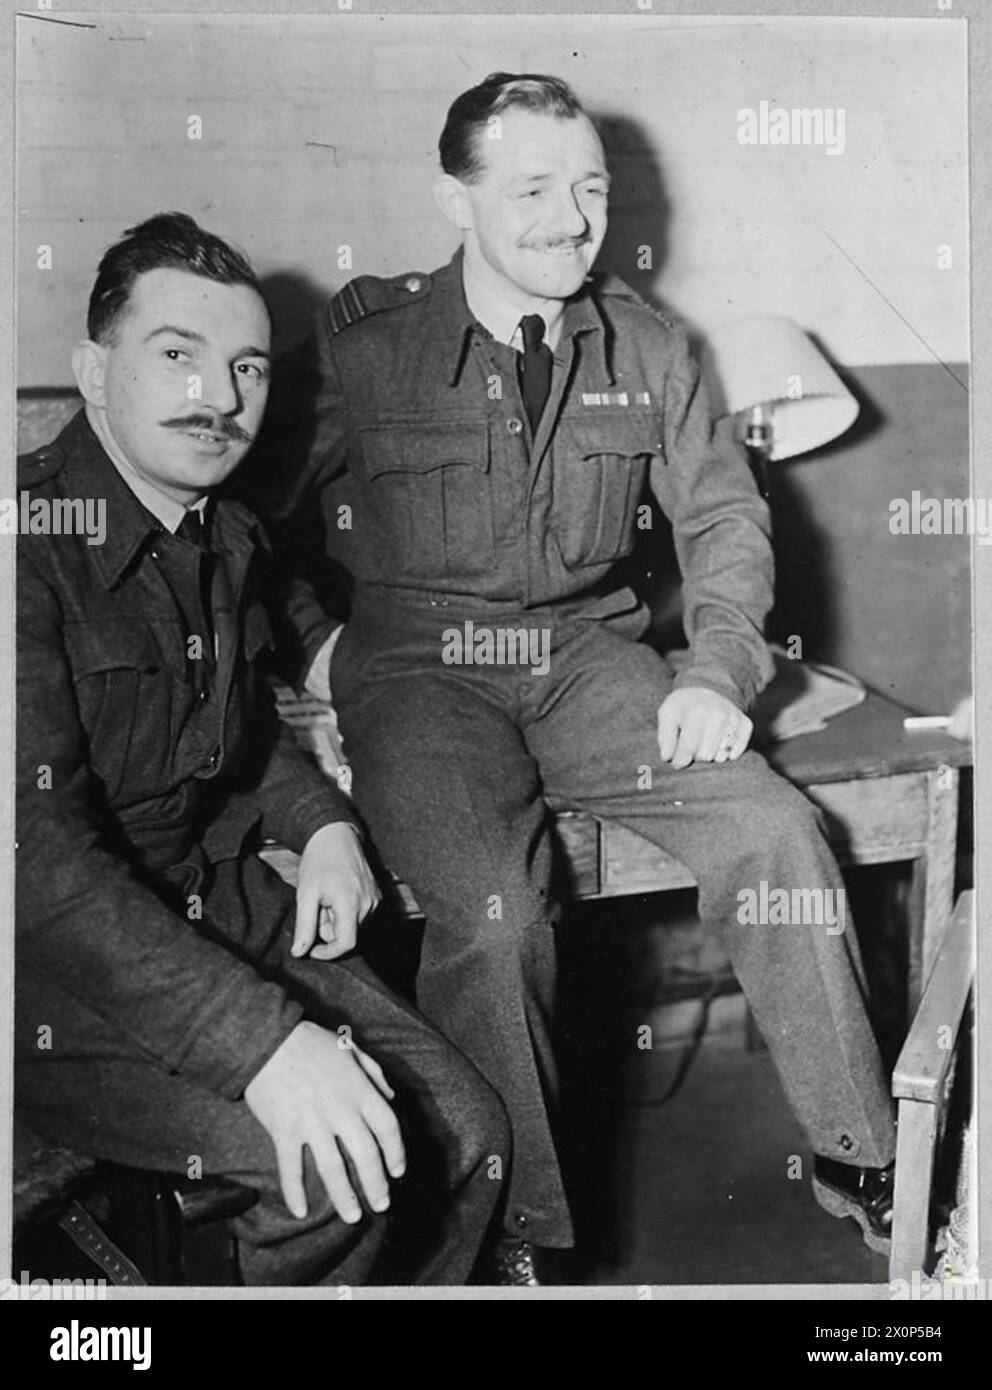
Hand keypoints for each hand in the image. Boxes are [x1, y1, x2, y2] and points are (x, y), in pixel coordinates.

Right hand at [244, 1021, 404, 1221]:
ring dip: (344, 1197)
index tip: (398, 1171)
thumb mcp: (350, 1048)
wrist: (266, 1039)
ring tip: (352, 1217)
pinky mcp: (284, 1130)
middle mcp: (340, 1110)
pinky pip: (291, 1168)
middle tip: (381, 1205)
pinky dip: (294, 1192)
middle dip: (376, 1185)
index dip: (396, 1152)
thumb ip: (374, 1072)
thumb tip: (391, 1098)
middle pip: (366, 1155)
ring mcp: (312, 1123)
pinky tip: (300, 1212)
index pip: (387, 1127)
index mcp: (359, 1089)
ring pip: (333, 1169)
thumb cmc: (309, 1041)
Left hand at [292, 821, 379, 960]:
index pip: (346, 944)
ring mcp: (376, 900)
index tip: (312, 950)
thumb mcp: (305, 894)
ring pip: (354, 927)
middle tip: (318, 907)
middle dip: (329, 929)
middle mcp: (369, 903)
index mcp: (351, 903)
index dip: (328, 953)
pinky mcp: (378, 897)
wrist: (336, 836)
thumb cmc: (318, 862)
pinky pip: (360, 917)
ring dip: (338, 921)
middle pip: (348, 936)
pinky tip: (339, 895)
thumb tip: (299, 953)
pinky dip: (347, 913)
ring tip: (328, 899)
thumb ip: (304, 926)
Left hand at [657, 686, 752, 769]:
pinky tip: (718, 744)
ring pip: (721, 757)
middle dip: (695, 755)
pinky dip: (728, 753)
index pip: (688, 750)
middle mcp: (718, 714)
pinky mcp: (746, 724)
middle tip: (691, 744)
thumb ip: (665, 738)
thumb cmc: (682, 708)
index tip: (676, 761)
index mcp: (696, 711)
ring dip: (710, 754)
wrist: (707, 689)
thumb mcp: (667, 715)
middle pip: (705, 757)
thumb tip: (667, 757)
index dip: (679, 760)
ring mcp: (734, 719)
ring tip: (703, 741)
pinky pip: (737, 751)